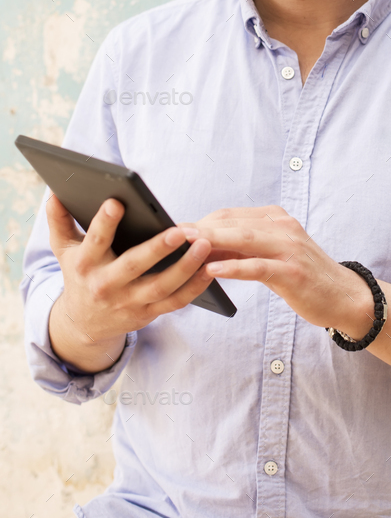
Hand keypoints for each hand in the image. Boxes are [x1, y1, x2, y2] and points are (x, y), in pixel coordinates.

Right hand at [47, 194, 214, 346]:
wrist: (84, 323)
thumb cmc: (79, 274)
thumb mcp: (63, 250)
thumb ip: (59, 221)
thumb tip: (54, 193)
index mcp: (85, 264)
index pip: (95, 241)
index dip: (104, 222)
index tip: (117, 201)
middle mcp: (107, 285)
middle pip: (133, 267)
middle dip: (156, 249)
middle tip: (179, 231)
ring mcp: (129, 302)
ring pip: (160, 286)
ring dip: (185, 267)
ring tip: (203, 244)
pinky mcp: (148, 313)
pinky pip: (175, 301)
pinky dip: (195, 287)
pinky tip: (210, 269)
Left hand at [182, 205, 374, 337]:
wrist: (343, 296)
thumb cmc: (302, 276)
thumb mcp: (271, 255)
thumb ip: (242, 248)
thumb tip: (202, 246)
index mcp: (275, 219)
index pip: (230, 215)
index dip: (200, 221)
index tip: (173, 231)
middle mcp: (282, 227)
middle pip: (232, 223)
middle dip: (199, 228)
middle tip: (169, 235)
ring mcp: (289, 248)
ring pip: (243, 239)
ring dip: (211, 240)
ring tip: (184, 246)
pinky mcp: (293, 272)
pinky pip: (258, 266)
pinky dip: (233, 266)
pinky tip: (212, 269)